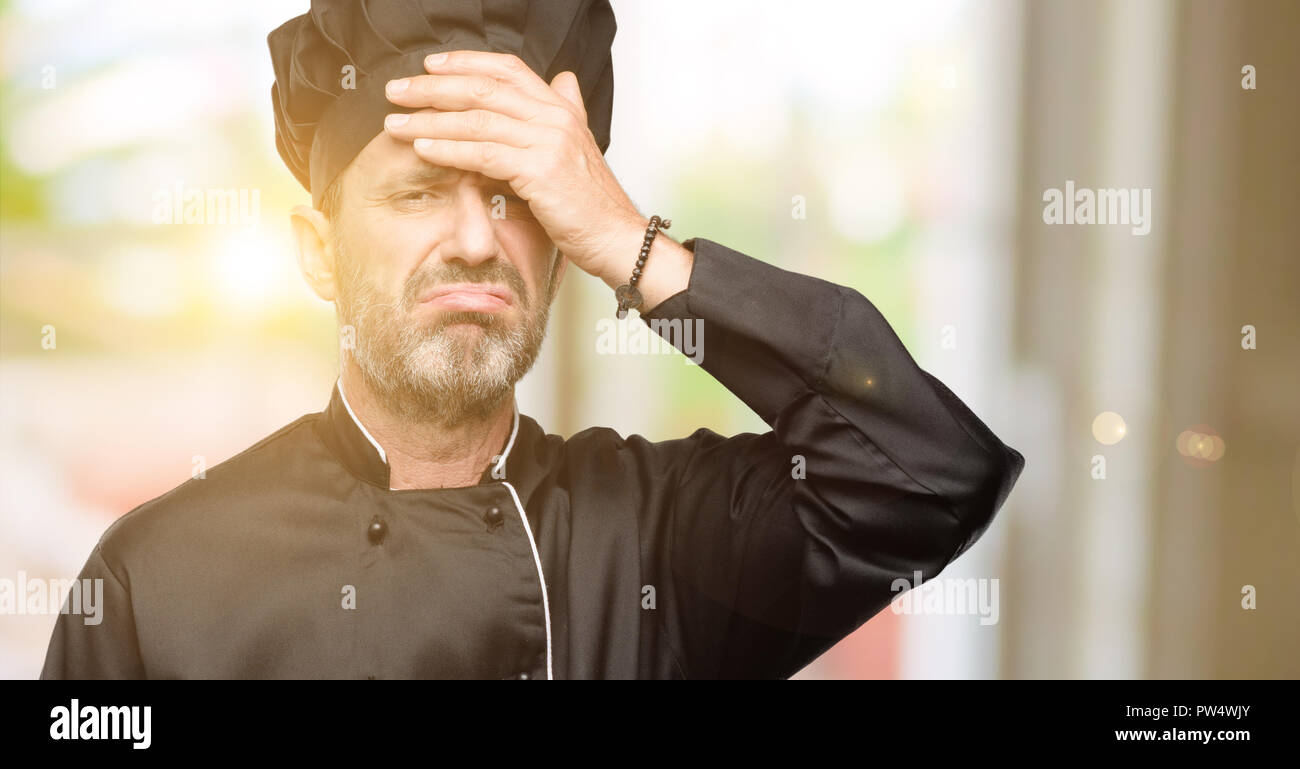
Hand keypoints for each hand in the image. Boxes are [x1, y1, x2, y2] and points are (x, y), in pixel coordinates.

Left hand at [383, 50, 644, 280]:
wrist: (618, 238)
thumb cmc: (594, 204)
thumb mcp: (581, 147)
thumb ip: (567, 111)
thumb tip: (561, 80)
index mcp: (561, 109)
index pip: (508, 69)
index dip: (466, 63)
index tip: (430, 66)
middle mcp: (555, 117)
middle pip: (483, 88)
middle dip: (433, 88)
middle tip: (397, 92)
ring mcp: (549, 141)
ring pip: (477, 119)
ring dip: (429, 120)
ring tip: (396, 123)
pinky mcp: (540, 170)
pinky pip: (482, 153)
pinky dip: (448, 148)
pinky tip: (422, 148)